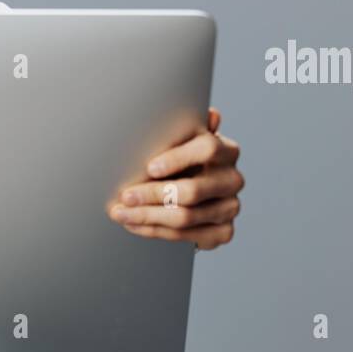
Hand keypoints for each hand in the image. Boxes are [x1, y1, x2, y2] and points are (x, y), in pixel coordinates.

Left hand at [107, 108, 242, 250]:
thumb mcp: (180, 141)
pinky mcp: (223, 232)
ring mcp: (230, 207)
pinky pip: (186, 237)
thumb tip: (212, 114)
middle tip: (124, 196)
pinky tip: (135, 225)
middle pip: (192, 191)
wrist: (189, 193)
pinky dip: (155, 231)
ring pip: (185, 217)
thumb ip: (186, 127)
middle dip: (151, 195)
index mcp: (226, 150)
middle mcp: (232, 179)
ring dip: (147, 216)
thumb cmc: (179, 159)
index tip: (149, 167)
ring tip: (120, 213)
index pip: (206, 149)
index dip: (177, 159)